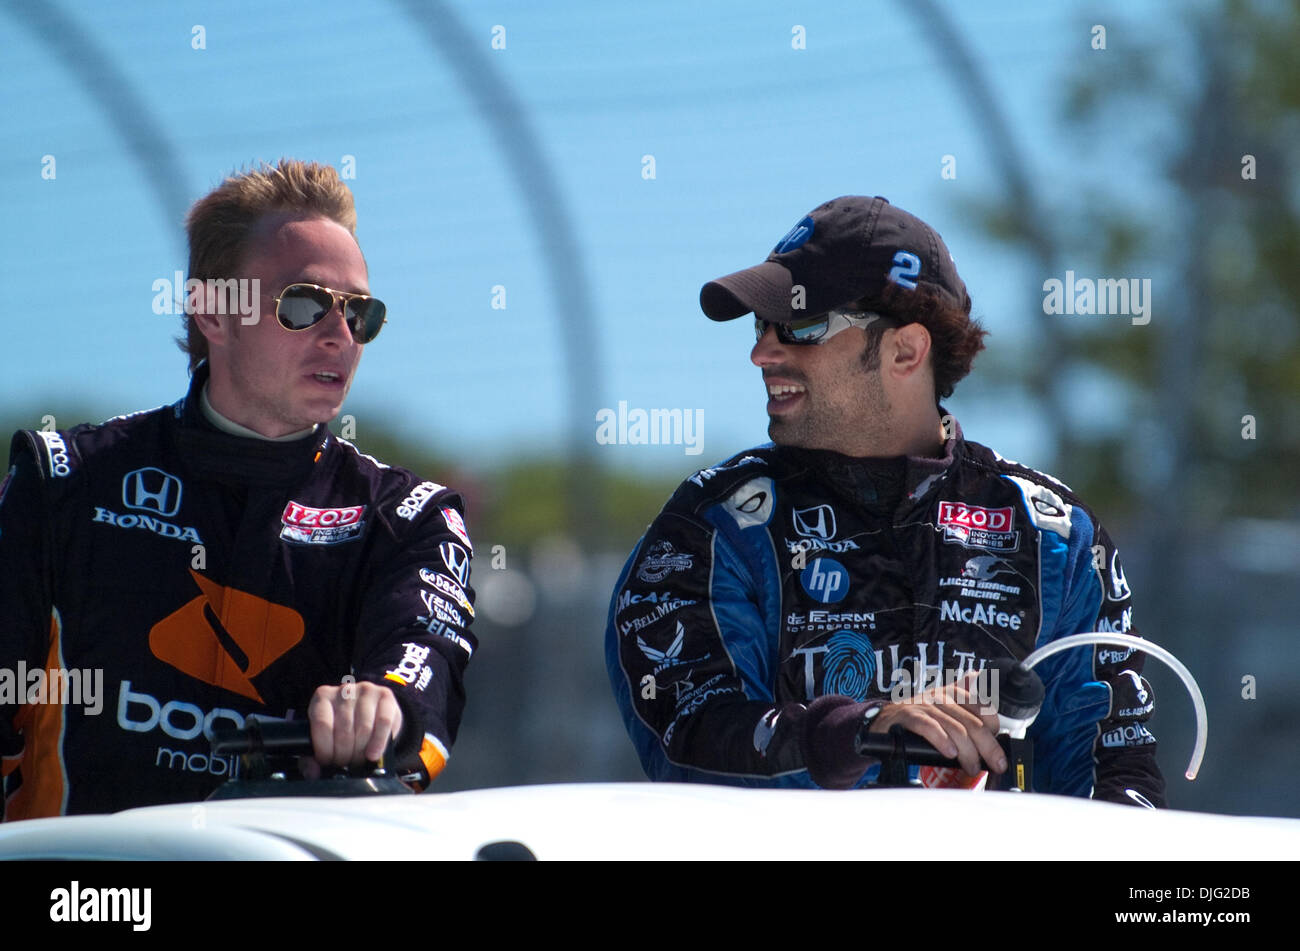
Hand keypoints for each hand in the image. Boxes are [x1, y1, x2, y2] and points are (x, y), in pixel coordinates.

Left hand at [302, 680, 403, 778]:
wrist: (372, 711)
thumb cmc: (344, 727)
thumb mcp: (324, 737)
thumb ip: (312, 757)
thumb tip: (313, 772)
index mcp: (323, 697)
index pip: (322, 724)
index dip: (325, 749)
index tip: (328, 762)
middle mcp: (344, 691)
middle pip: (344, 729)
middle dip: (344, 754)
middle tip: (344, 764)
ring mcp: (366, 691)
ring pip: (364, 728)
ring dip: (360, 751)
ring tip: (358, 760)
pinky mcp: (386, 696)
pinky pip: (383, 722)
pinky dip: (378, 743)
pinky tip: (373, 754)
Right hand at [868, 671, 1005, 775]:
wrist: (881, 720)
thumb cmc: (917, 719)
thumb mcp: (943, 709)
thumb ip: (965, 705)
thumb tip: (988, 707)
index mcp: (954, 693)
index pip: (983, 707)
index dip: (994, 728)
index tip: (998, 748)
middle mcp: (941, 696)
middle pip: (973, 722)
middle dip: (988, 747)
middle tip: (996, 764)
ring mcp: (925, 705)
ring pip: (955, 728)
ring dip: (968, 752)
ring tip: (971, 767)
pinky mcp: (908, 715)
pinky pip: (929, 727)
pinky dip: (941, 741)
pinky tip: (949, 753)